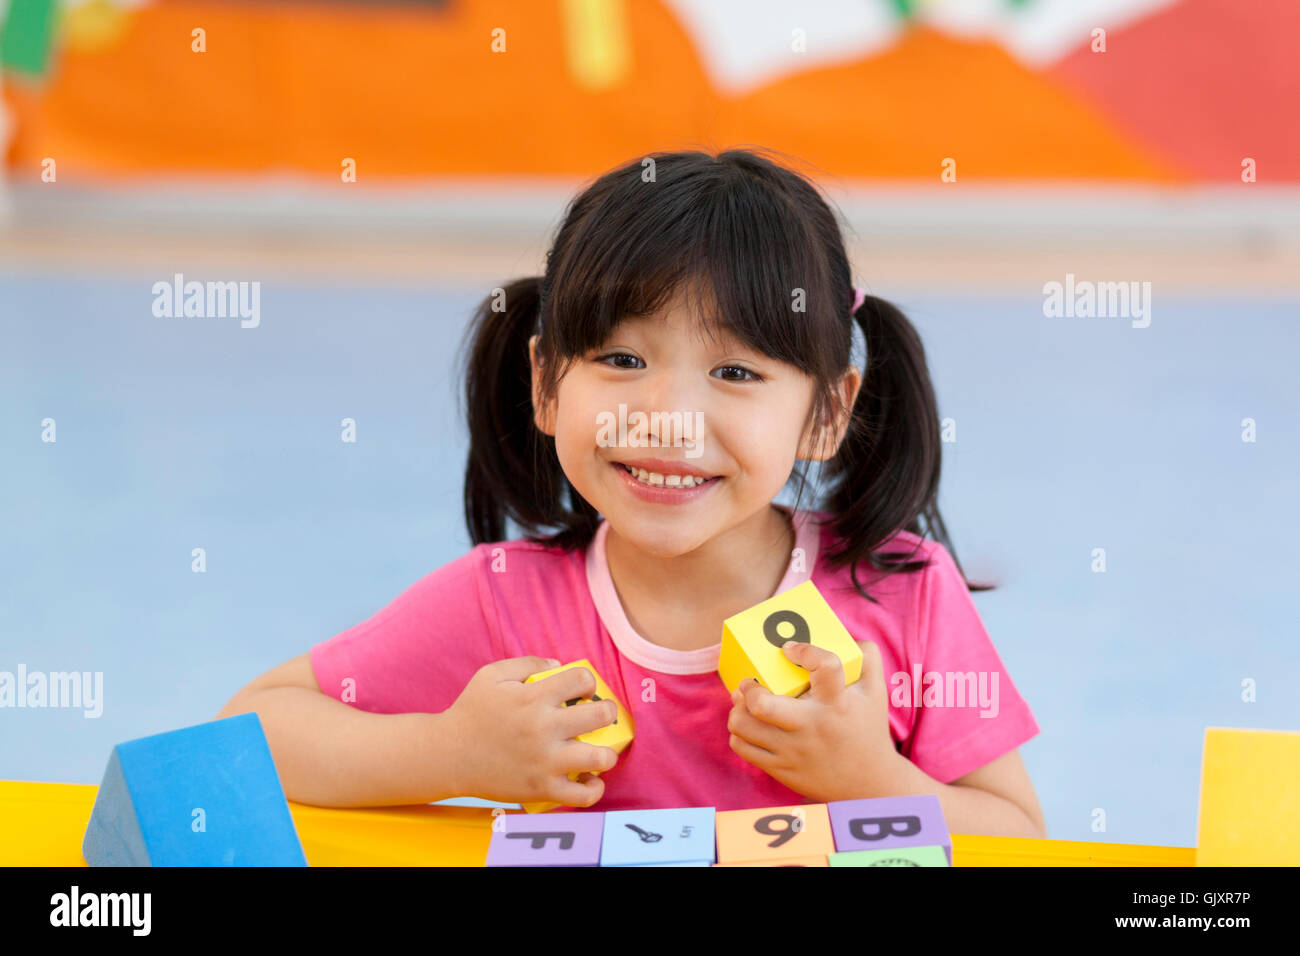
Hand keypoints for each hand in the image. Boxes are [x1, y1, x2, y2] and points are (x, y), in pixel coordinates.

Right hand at [444, 657, 619, 807]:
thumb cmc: (471, 712)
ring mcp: (544, 761)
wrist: (447, 755)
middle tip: (599, 716)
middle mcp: (543, 728)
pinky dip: (594, 789)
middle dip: (607, 712)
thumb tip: (559, 665)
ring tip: (599, 751)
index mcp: (533, 697)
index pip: (582, 679)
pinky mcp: (541, 789)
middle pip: (600, 715)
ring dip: (607, 753)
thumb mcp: (492, 675)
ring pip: (599, 758)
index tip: (582, 692)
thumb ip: (528, 663)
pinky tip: (589, 779)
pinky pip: (582, 795)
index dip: (588, 682)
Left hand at [726, 640, 905, 802]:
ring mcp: (794, 751)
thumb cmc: (868, 728)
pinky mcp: (781, 769)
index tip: (789, 648)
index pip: (824, 666)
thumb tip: (849, 635)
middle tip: (750, 682)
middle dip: (749, 688)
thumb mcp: (876, 692)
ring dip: (738, 709)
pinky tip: (749, 723)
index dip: (804, 650)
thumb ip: (867, 658)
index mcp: (837, 703)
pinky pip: (743, 748)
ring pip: (744, 726)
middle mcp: (812, 726)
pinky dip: (739, 732)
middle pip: (764, 706)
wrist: (868, 783)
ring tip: (745, 702)